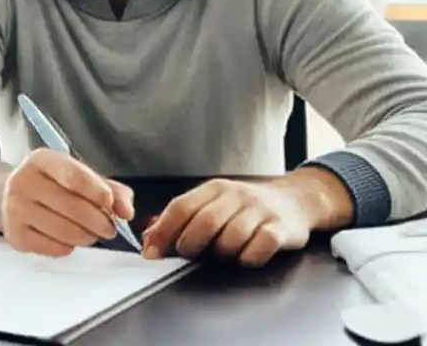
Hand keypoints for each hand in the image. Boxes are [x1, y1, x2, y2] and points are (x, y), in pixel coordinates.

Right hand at [0, 149, 133, 256]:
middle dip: (100, 222)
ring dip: (87, 237)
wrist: (7, 196)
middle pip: (73, 208)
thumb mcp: (79, 176)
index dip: (98, 193)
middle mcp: (23, 181)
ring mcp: (15, 209)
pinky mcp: (15, 235)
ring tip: (90, 234)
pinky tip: (68, 238)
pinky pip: (55, 248)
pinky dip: (70, 247)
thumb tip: (126, 211)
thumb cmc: (52, 185)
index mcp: (41, 160)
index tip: (111, 205)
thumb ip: (111, 190)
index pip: (74, 177)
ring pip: (66, 232)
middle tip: (109, 228)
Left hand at [141, 178, 313, 266]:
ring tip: (224, 253)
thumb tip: (149, 238)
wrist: (296, 200)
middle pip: (205, 222)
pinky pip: (260, 246)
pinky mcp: (282, 227)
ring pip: (232, 237)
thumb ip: (181, 219)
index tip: (151, 252)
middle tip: (191, 254)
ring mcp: (261, 210)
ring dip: (222, 253)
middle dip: (191, 244)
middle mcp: (237, 195)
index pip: (181, 207)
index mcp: (214, 188)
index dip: (163, 231)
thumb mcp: (213, 204)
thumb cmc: (246, 207)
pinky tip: (246, 256)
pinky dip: (249, 257)